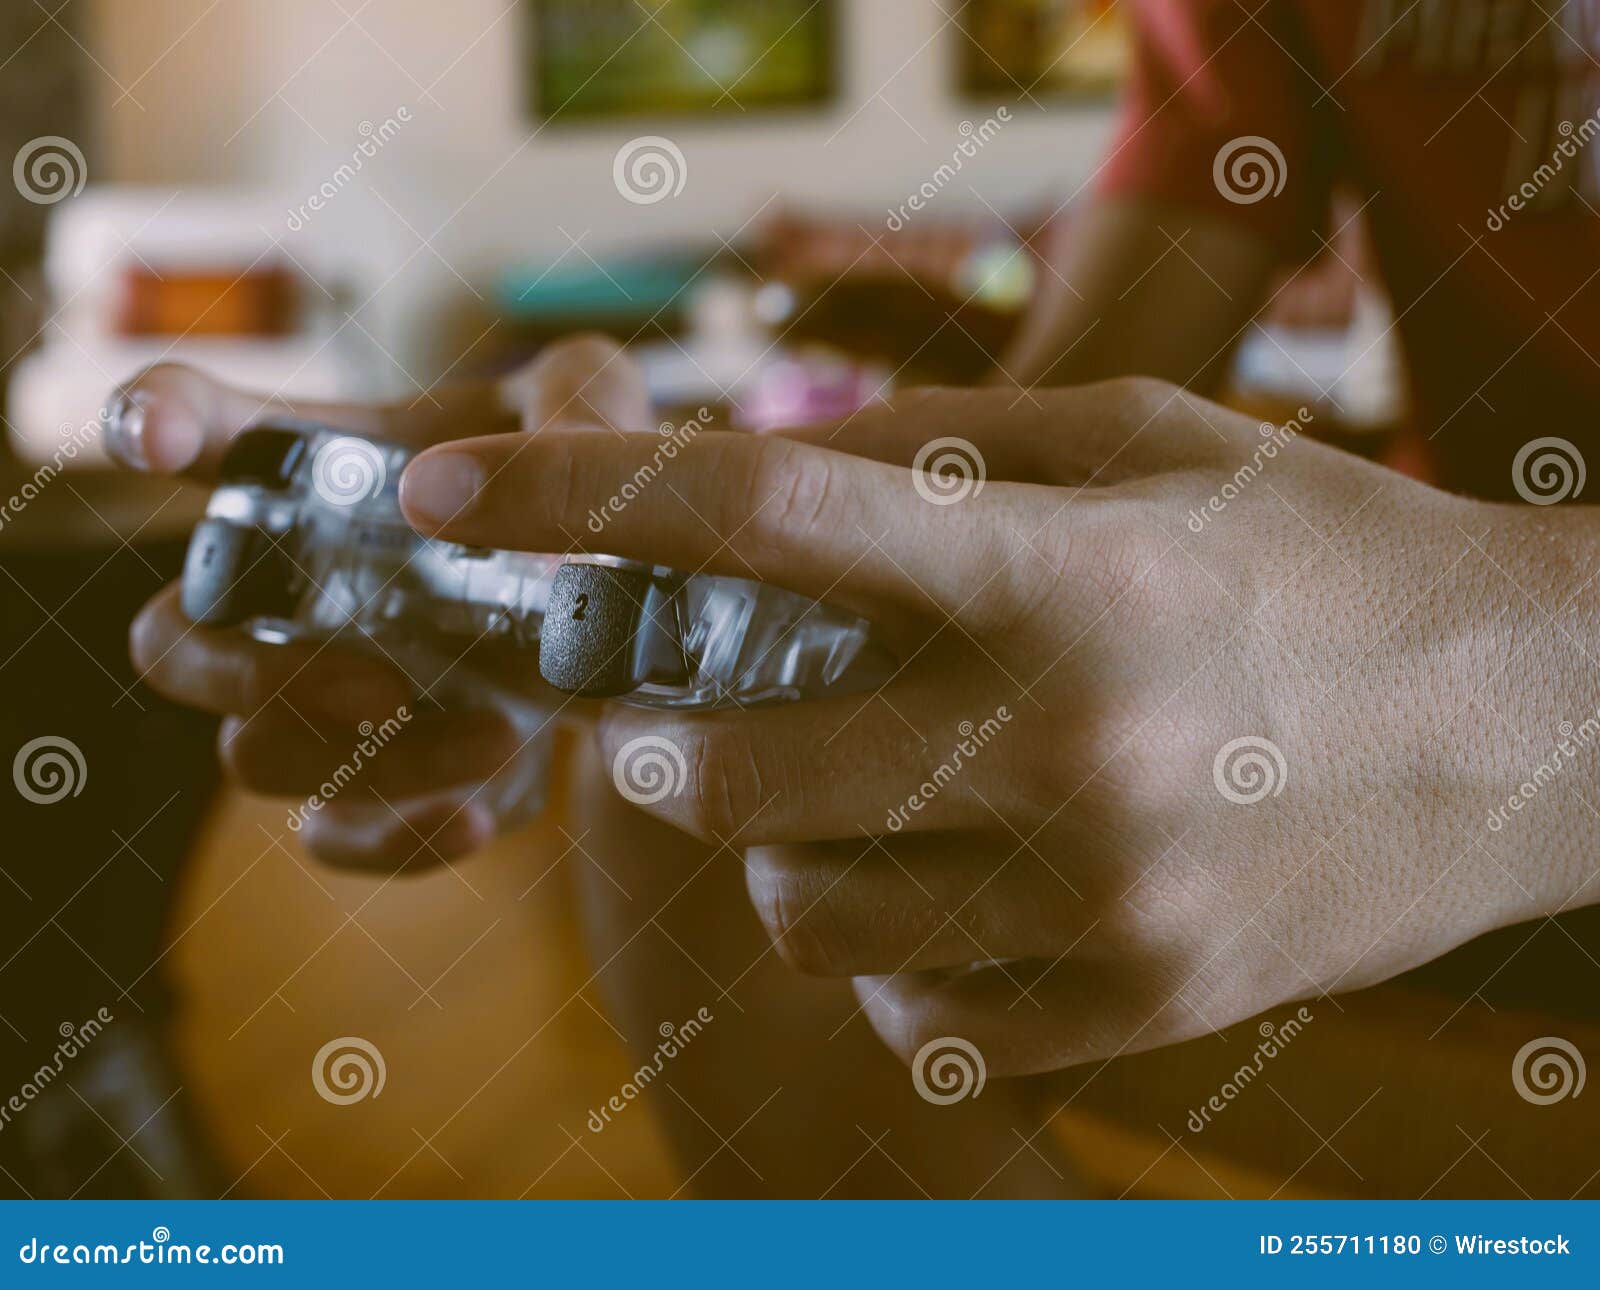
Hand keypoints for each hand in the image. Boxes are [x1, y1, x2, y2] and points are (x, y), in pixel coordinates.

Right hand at [117, 336, 649, 868]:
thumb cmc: (572, 477)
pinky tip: (482, 816)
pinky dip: (396, 840)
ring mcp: (316, 693)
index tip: (156, 443)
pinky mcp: (374, 779)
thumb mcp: (587, 411)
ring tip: (501, 735)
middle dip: (244, 675)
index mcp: (314, 470)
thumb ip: (577, 406)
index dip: (152, 425)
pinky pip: (333, 837)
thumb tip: (547, 511)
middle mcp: (283, 586)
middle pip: (171, 642)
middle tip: (382, 685)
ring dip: (368, 761)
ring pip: (254, 754)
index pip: (192, 427)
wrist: (621, 595)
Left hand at [393, 378, 1599, 1073]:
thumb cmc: (1328, 555)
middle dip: (661, 739)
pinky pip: (915, 1013)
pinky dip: (894, 950)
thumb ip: (938, 452)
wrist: (1539, 729)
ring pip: (804, 912)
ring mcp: (1104, 907)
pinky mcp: (1139, 1013)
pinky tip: (953, 889)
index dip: (579, 494)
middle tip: (675, 714)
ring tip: (854, 800)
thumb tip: (752, 460)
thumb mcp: (1148, 446)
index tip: (458, 495)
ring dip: (779, 852)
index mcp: (1064, 574)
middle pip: (727, 771)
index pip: (760, 515)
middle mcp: (1070, 752)